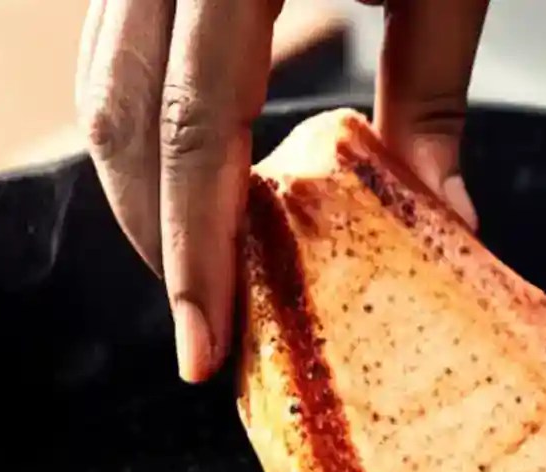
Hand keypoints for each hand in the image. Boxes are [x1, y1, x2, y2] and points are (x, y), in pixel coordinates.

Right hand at [75, 0, 488, 382]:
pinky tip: (193, 177)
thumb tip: (445, 221)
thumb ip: (433, 91)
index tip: (208, 346)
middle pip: (122, 121)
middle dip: (156, 239)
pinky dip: (148, 130)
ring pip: (100, 88)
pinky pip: (114, 51)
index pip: (197, 125)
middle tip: (208, 325)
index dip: (195, 249)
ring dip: (142, 192)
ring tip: (200, 267)